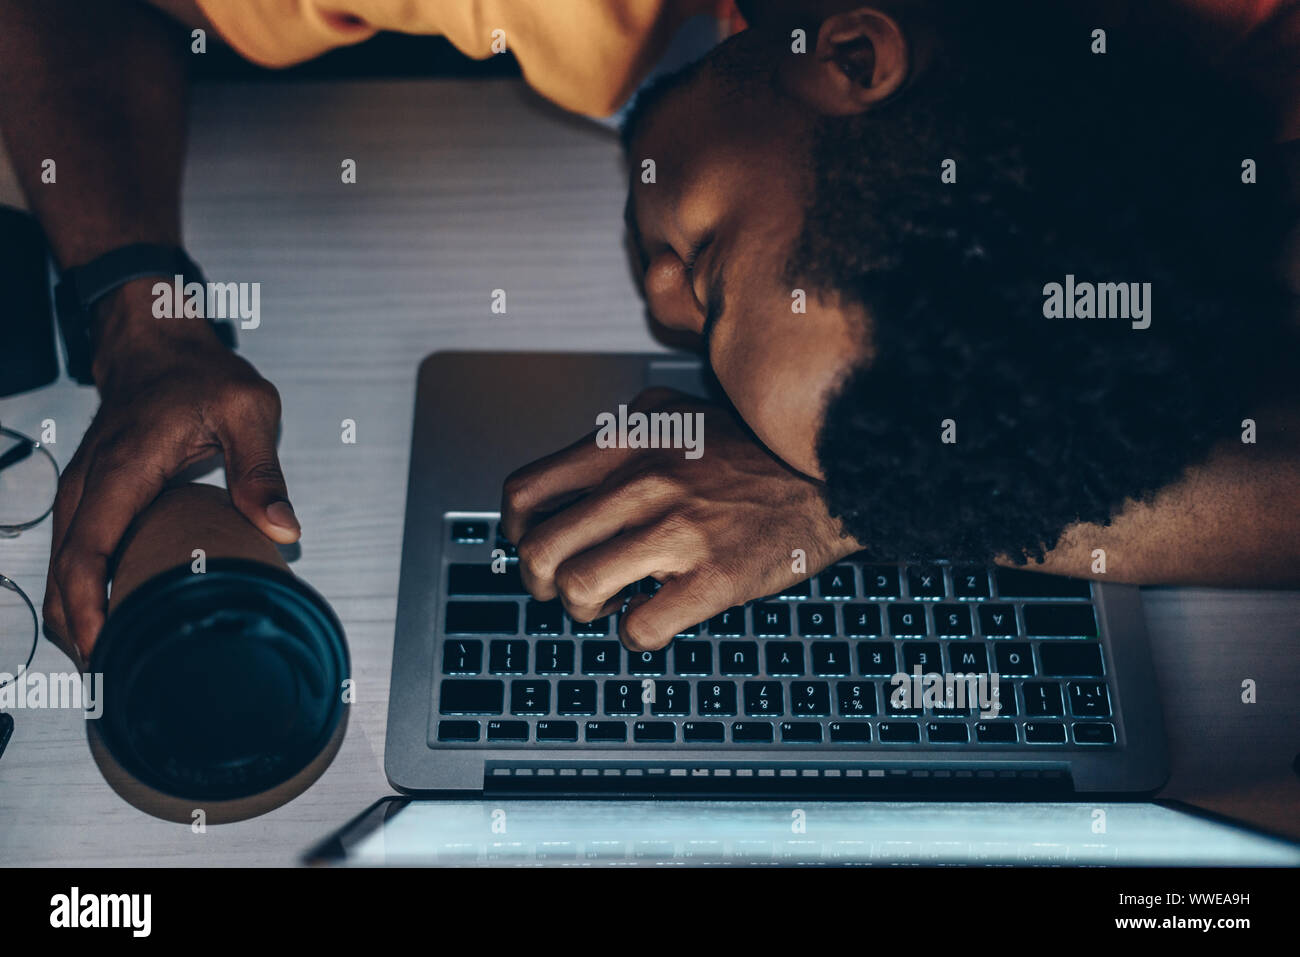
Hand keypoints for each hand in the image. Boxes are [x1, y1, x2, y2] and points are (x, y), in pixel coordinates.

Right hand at [43, 280, 298, 661]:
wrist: (155, 345)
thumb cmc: (197, 373)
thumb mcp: (248, 410)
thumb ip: (262, 471)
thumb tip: (283, 526)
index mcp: (122, 470)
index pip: (88, 552)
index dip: (89, 608)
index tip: (105, 650)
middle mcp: (89, 486)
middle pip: (63, 575)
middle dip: (80, 633)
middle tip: (116, 681)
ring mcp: (82, 494)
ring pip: (62, 571)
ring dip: (77, 620)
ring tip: (114, 667)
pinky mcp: (89, 501)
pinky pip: (74, 558)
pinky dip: (82, 596)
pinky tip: (109, 626)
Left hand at [500, 388, 859, 650]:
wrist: (833, 477)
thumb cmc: (757, 452)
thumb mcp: (679, 414)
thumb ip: (622, 436)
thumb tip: (573, 477)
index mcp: (626, 442)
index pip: (525, 492)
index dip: (516, 531)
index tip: (531, 542)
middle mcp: (641, 483)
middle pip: (538, 551)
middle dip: (541, 582)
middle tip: (564, 586)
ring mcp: (675, 532)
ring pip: (577, 591)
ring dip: (586, 611)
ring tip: (614, 601)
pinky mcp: (711, 579)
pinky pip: (639, 628)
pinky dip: (638, 633)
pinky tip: (658, 616)